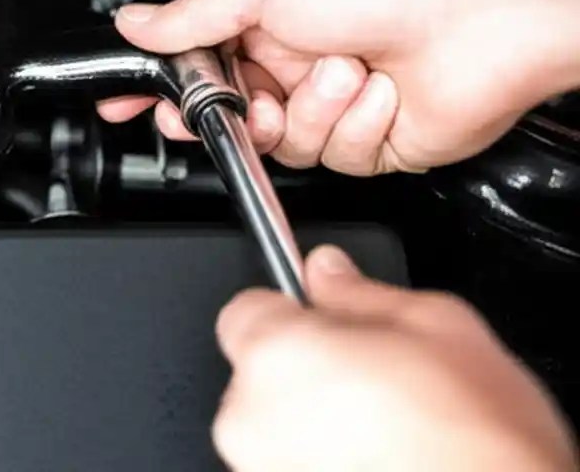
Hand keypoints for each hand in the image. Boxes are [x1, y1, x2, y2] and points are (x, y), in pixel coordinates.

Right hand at [99, 0, 579, 173]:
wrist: (479, 10)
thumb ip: (191, 16)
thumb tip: (134, 23)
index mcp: (267, 22)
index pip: (194, 66)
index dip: (161, 89)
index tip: (127, 102)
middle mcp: (297, 66)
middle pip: (231, 117)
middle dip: (232, 114)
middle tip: (241, 102)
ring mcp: (335, 107)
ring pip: (283, 144)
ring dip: (312, 109)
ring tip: (345, 69)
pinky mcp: (372, 143)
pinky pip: (336, 157)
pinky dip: (357, 123)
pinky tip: (380, 91)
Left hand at [213, 246, 577, 471]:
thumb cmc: (476, 440)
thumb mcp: (436, 325)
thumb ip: (359, 292)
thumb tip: (327, 272)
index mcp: (276, 353)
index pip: (247, 308)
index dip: (294, 313)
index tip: (330, 323)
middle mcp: (249, 416)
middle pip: (261, 370)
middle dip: (308, 367)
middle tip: (375, 378)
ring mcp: (262, 465)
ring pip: (277, 424)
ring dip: (316, 420)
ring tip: (387, 429)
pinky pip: (291, 462)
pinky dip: (322, 459)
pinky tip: (379, 461)